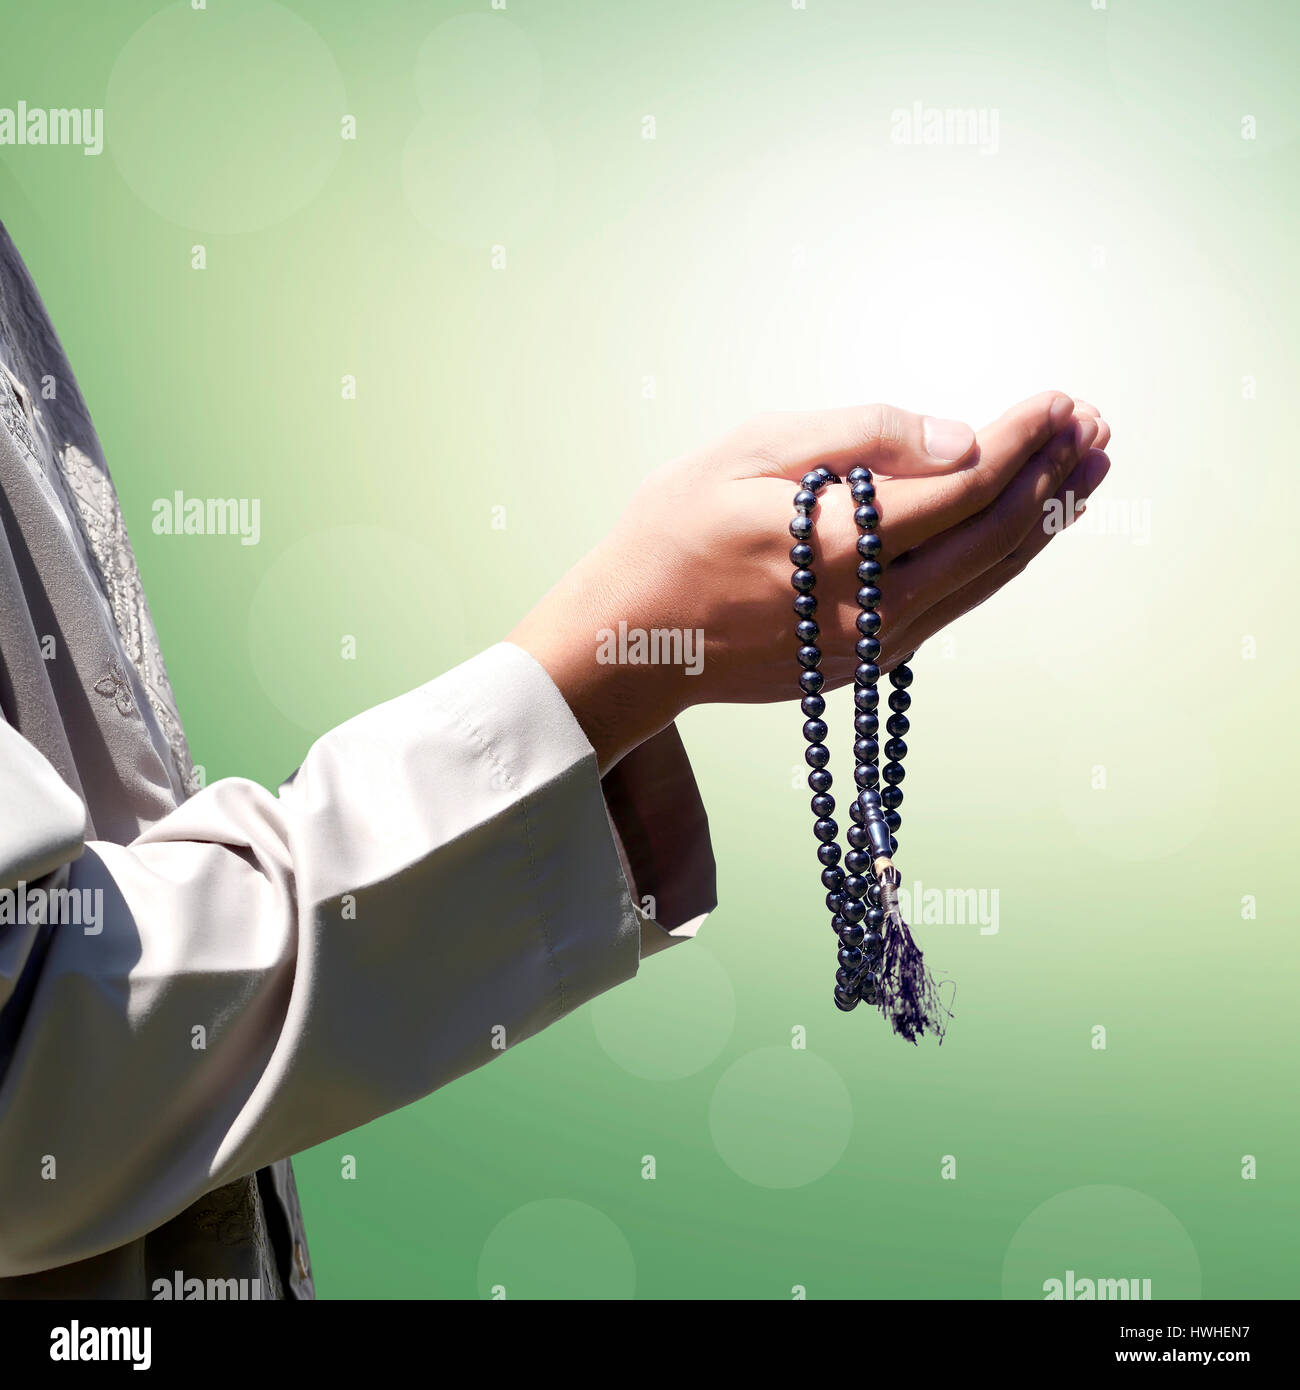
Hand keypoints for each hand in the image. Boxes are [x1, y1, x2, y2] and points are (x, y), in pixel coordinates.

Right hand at [508, 392, 1109, 770]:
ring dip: (1044, 522)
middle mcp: (870, 606)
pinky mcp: (866, 661)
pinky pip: (955, 605)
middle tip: (1094, 427)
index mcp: (839, 545)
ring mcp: (873, 643)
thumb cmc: (671, 534)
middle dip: (1054, 476)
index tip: (1060, 398)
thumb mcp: (747, 452)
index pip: (967, 487)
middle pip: (996, 537)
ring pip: (986, 578)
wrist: (629, 643)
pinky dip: (1001, 560)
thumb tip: (958, 438)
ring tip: (1087, 472)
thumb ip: (857, 437)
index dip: (1025, 440)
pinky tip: (1022, 528)